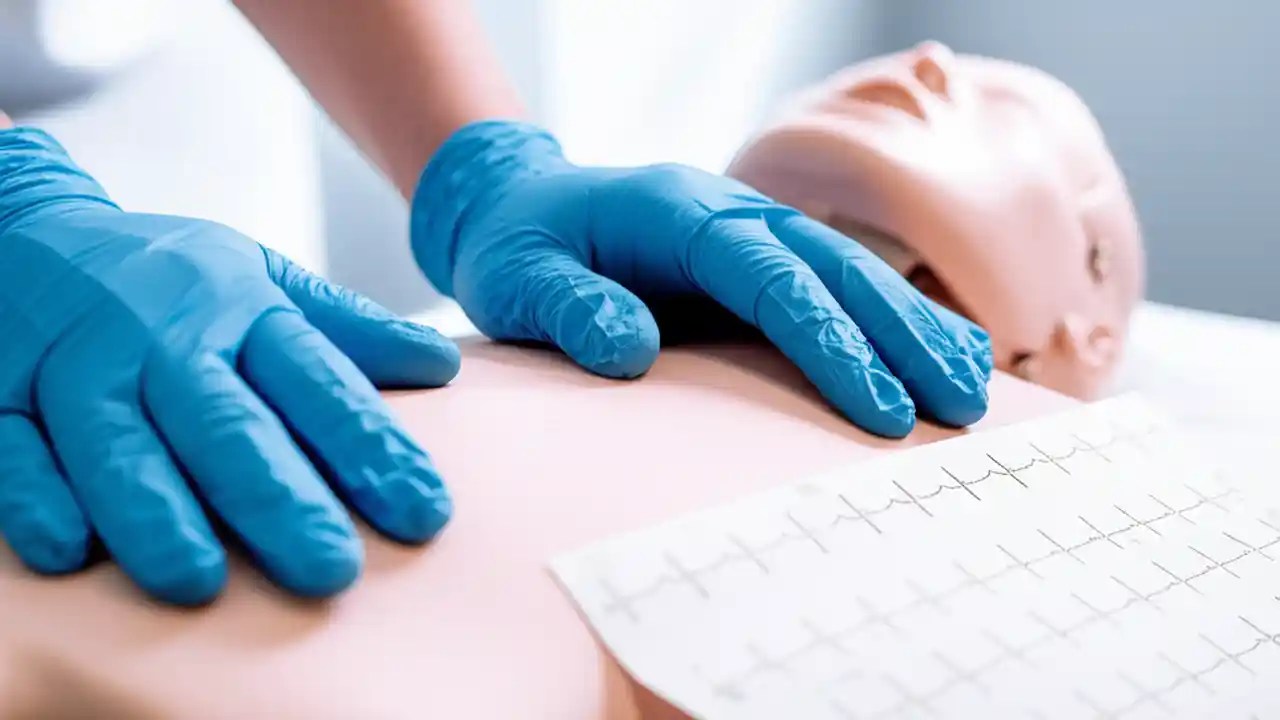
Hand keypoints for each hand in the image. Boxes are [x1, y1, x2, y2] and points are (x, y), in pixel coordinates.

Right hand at [0, 129, 457, 603]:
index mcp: (243, 310)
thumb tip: (442, 365)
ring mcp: (79, 365)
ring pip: (117, 442)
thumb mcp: (262, 282)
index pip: (318, 383)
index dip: (371, 448)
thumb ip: (345, 329)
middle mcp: (165, 338)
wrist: (33, 226)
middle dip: (277, 497)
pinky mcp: (0, 389)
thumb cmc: (169, 277)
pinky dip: (37, 495)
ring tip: (199, 579)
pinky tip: (68, 550)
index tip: (422, 511)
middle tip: (328, 568)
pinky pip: (14, 446)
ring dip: (156, 510)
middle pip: (225, 422)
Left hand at [412, 122, 990, 436]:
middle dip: (901, 338)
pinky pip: (839, 282)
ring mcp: (754, 229)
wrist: (518, 206)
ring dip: (914, 328)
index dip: (831, 343)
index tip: (879, 408)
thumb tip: (631, 350)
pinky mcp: (761, 256)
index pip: (774, 279)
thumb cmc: (518, 247)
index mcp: (682, 214)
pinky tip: (941, 352)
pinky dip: (894, 318)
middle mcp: (734, 213)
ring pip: (854, 272)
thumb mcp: (517, 279)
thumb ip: (568, 308)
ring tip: (969, 390)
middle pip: (838, 269)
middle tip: (957, 408)